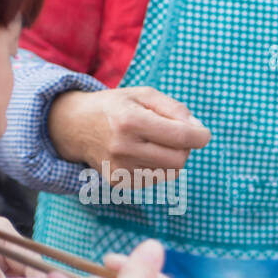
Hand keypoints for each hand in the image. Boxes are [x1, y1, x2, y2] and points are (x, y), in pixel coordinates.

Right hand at [47, 87, 210, 175]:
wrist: (74, 126)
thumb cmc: (117, 107)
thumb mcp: (144, 95)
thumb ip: (175, 109)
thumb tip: (198, 130)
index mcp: (130, 121)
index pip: (181, 137)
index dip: (200, 136)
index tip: (203, 133)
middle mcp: (123, 147)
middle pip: (179, 159)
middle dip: (186, 148)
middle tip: (176, 136)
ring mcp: (119, 168)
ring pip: (170, 172)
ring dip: (172, 158)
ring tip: (156, 142)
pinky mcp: (119, 182)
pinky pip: (156, 179)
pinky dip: (158, 167)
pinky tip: (142, 154)